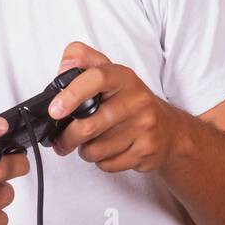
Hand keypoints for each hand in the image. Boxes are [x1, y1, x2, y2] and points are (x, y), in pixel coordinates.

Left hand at [48, 41, 184, 173]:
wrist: (169, 129)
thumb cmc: (131, 102)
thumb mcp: (110, 74)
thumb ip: (83, 60)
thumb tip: (63, 68)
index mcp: (124, 77)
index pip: (97, 77)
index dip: (72, 93)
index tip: (55, 110)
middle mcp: (137, 100)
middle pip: (90, 125)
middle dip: (68, 138)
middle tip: (62, 140)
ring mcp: (144, 126)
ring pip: (96, 149)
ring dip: (86, 150)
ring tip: (91, 143)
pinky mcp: (146, 150)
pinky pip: (108, 164)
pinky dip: (102, 162)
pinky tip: (109, 151)